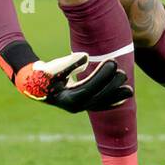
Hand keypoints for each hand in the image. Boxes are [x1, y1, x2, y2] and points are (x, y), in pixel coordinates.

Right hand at [13, 52, 132, 111]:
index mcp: (68, 98)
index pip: (90, 87)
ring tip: (130, 90)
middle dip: (112, 84)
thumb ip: (68, 63)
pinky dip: (111, 101)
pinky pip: (99, 104)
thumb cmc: (44, 74)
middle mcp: (75, 106)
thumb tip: (86, 57)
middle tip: (122, 71)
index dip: (103, 76)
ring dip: (115, 95)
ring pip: (101, 103)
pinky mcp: (82, 104)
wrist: (34, 84)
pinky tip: (123, 98)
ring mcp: (79, 107)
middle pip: (98, 97)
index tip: (112, 62)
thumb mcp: (53, 68)